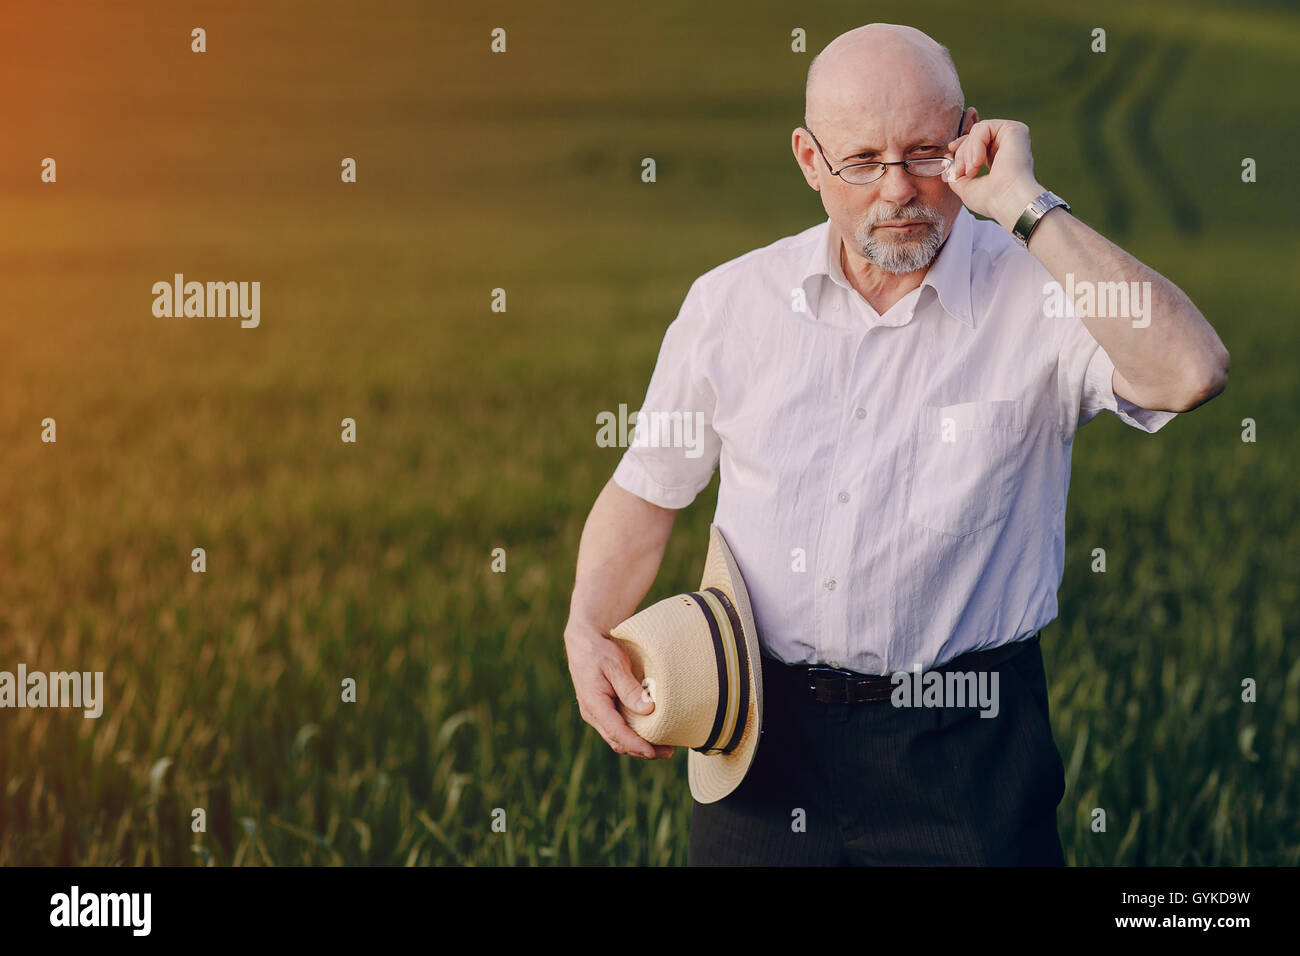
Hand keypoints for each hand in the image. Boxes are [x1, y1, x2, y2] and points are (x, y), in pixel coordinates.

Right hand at [564, 624, 674, 759]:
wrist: (584, 641)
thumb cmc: (599, 650)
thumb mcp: (615, 665)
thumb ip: (629, 688)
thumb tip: (648, 710)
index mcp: (594, 704)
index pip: (616, 733)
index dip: (636, 745)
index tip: (654, 752)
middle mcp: (592, 714)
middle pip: (618, 742)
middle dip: (642, 751)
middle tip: (668, 752)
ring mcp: (596, 714)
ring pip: (617, 738)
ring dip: (638, 746)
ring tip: (663, 748)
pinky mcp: (602, 710)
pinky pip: (617, 729)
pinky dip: (633, 735)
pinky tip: (650, 733)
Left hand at [944, 118, 1043, 232]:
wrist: (1008, 201)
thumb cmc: (991, 200)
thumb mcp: (966, 186)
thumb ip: (956, 173)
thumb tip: (948, 159)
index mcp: (1000, 157)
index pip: (978, 141)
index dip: (962, 144)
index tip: (951, 150)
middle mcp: (1009, 145)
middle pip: (975, 134)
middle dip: (962, 152)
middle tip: (962, 172)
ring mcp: (1013, 136)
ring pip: (978, 130)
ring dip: (968, 151)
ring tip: (971, 170)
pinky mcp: (1014, 130)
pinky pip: (985, 126)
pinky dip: (976, 143)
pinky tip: (978, 162)